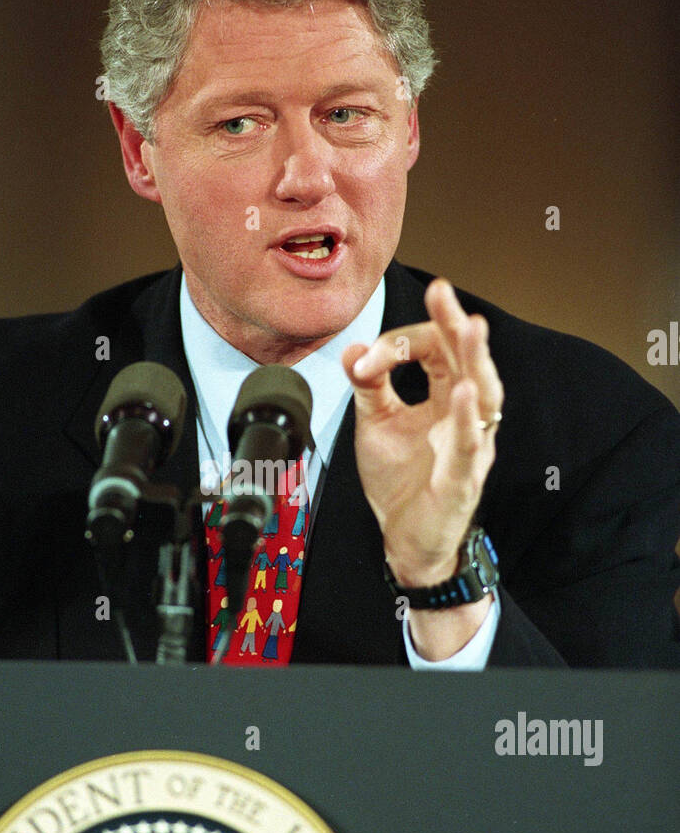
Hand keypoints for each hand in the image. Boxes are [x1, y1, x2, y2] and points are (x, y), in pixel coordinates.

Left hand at [342, 278, 503, 587]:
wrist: (405, 540)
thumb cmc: (401, 480)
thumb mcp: (376, 423)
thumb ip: (368, 386)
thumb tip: (352, 348)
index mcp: (444, 396)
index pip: (433, 352)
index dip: (399, 345)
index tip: (365, 361)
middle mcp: (464, 416)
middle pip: (467, 361)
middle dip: (455, 325)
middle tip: (442, 292)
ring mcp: (469, 446)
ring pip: (482, 396)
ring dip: (474, 360)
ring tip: (470, 327)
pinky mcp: (462, 479)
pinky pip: (469, 446)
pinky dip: (465, 420)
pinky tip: (460, 393)